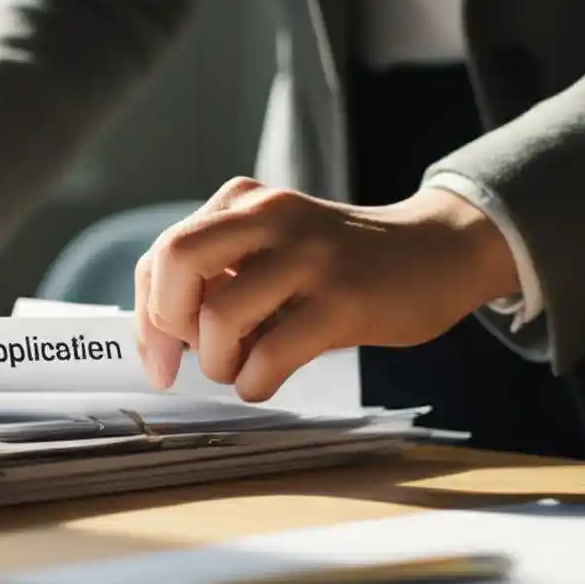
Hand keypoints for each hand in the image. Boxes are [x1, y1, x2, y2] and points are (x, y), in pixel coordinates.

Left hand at [135, 177, 518, 400]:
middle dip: (169, 322)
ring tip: (242, 367)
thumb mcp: (270, 251)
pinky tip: (265, 381)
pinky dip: (254, 382)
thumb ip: (216, 278)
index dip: (148, 316)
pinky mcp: (344, 299)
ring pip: (219, 316)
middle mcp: (269, 216)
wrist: (436, 253)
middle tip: (196, 353)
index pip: (161, 254)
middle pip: (175, 260)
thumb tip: (157, 339)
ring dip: (219, 362)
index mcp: (242, 201)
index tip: (160, 361)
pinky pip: (271, 354)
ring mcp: (308, 255)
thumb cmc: (337, 267)